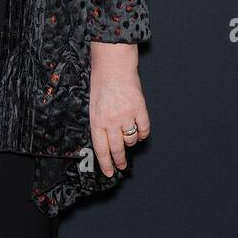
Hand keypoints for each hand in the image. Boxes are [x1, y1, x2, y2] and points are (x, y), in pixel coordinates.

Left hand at [88, 41, 150, 176]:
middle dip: (119, 160)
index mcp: (97, 121)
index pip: (101, 149)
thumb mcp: (93, 106)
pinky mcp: (139, 109)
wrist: (113, 66)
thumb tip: (105, 142)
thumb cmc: (101, 83)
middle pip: (116, 149)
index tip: (109, 172)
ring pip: (131, 140)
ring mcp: (126, 115)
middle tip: (122, 166)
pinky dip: (142, 133)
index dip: (106, 164)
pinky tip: (139, 131)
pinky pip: (144, 129)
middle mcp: (111, 121)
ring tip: (127, 137)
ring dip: (129, 142)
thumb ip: (99, 124)